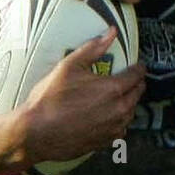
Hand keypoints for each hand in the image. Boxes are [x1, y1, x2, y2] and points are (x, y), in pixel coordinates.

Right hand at [17, 29, 145, 166]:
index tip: (138, 65)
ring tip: (119, 97)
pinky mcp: (107, 142)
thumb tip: (110, 33)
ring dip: (128, 103)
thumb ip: (92, 49)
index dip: (138, 68)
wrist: (36, 133)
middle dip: (135, 84)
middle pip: (137, 94)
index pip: (136, 75)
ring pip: (131, 112)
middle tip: (130, 79)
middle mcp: (119, 110)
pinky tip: (108, 116)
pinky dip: (118, 120)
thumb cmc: (50, 99)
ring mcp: (114, 128)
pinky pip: (121, 128)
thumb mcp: (69, 66)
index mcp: (113, 89)